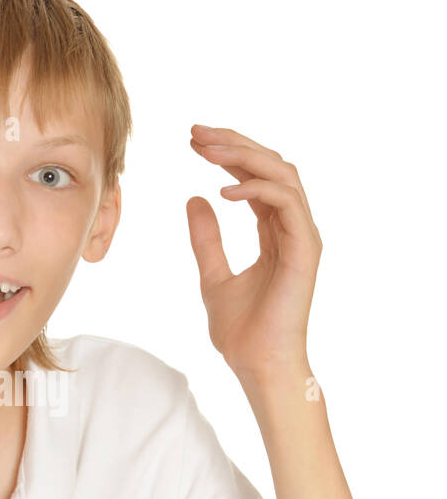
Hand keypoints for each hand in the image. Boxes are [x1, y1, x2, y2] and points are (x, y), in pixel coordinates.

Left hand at [186, 124, 321, 382]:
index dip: (227, 154)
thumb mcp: (213, 276)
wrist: (258, 366)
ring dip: (244, 156)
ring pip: (282, 175)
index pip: (256, 177)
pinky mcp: (306, 249)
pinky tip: (223, 192)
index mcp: (274, 231)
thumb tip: (194, 199)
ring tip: (206, 150)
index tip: (193, 140)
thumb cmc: (241, 332)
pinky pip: (285, 203)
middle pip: (271, 166)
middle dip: (234, 144)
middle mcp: (293, 228)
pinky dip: (255, 189)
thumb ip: (206, 239)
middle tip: (195, 133)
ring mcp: (302, 236)